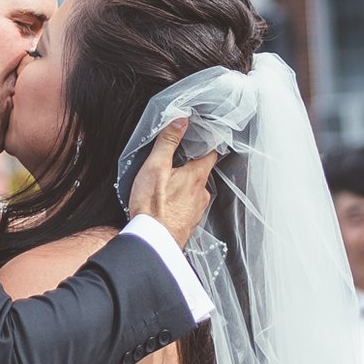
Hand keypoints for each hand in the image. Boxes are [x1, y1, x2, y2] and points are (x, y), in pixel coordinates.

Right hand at [126, 117, 218, 247]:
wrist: (153, 243)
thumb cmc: (153, 207)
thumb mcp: (156, 166)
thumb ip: (168, 141)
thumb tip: (181, 120)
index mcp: (197, 175)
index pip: (210, 153)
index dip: (205, 143)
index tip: (199, 137)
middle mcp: (202, 193)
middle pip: (201, 172)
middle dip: (188, 167)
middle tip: (172, 164)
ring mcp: (197, 210)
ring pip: (194, 192)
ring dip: (183, 187)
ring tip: (164, 187)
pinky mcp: (189, 224)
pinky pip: (187, 208)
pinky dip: (179, 204)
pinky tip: (165, 205)